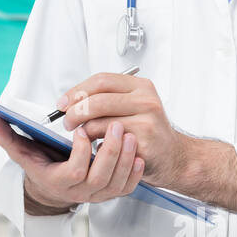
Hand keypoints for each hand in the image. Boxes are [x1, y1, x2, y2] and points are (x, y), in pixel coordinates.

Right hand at [0, 116, 143, 211]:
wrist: (53, 190)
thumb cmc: (41, 168)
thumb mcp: (23, 154)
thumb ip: (9, 138)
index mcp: (59, 181)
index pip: (75, 172)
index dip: (82, 153)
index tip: (83, 131)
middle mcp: (80, 192)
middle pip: (100, 177)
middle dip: (111, 152)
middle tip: (117, 126)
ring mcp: (97, 195)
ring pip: (117, 183)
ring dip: (126, 159)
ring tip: (130, 135)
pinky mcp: (110, 193)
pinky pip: (127, 187)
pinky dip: (135, 173)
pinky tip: (138, 154)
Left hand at [56, 72, 185, 185]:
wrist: (172, 156)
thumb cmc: (147, 131)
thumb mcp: (131, 106)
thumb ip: (106, 99)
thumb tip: (70, 100)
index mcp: (140, 86)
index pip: (101, 80)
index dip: (77, 91)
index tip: (64, 103)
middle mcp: (146, 100)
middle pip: (97, 99)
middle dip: (75, 111)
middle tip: (67, 121)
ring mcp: (146, 120)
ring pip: (99, 121)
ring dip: (83, 130)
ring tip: (83, 135)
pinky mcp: (143, 141)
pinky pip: (107, 141)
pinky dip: (96, 145)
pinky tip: (98, 147)